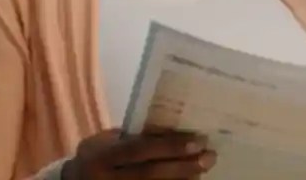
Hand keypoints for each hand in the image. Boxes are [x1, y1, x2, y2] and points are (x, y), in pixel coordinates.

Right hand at [61, 128, 215, 179]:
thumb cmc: (96, 156)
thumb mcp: (105, 142)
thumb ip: (132, 138)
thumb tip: (173, 131)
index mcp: (101, 158)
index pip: (139, 150)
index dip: (170, 146)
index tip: (198, 140)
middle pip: (151, 175)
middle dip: (183, 166)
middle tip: (209, 157)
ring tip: (203, 171)